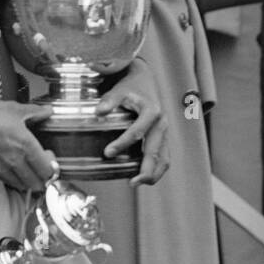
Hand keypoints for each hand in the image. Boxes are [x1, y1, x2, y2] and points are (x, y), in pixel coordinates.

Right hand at [0, 99, 58, 192]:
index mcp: (26, 144)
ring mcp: (2, 167)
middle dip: (42, 178)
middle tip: (41, 168)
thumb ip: (35, 112)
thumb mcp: (14, 108)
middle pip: (37, 183)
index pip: (46, 169)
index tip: (49, 159)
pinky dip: (14, 180)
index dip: (51, 168)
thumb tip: (49, 111)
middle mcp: (16, 160)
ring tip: (29, 171)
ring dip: (29, 182)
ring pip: (22, 186)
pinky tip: (14, 170)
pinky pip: (7, 182)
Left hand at [95, 59, 167, 186]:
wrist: (144, 79)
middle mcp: (161, 123)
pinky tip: (143, 177)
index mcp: (152, 111)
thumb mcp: (119, 89)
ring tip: (137, 183)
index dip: (122, 144)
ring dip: (153, 173)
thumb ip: (110, 100)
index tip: (107, 153)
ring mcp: (164, 132)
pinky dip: (156, 169)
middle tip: (131, 183)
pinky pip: (163, 157)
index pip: (137, 132)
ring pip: (164, 158)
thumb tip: (98, 112)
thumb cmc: (131, 85)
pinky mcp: (162, 137)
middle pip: (155, 151)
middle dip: (146, 169)